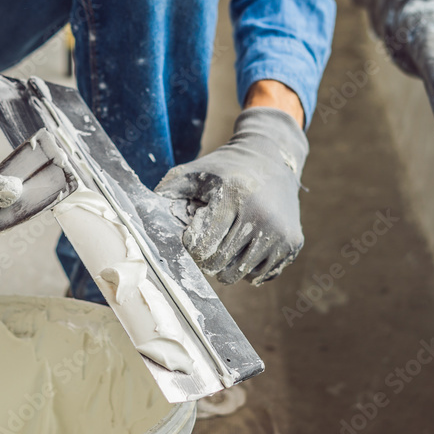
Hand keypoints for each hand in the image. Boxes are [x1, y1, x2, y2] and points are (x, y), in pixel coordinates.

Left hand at [155, 107, 307, 284]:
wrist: (272, 158)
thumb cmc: (226, 168)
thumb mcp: (195, 171)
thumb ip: (168, 191)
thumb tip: (141, 214)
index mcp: (233, 196)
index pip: (203, 246)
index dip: (192, 247)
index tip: (192, 238)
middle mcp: (260, 216)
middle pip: (220, 263)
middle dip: (207, 260)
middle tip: (206, 248)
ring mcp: (280, 232)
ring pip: (240, 274)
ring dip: (225, 268)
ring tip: (224, 247)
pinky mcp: (292, 243)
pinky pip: (260, 275)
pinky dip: (248, 269)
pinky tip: (245, 249)